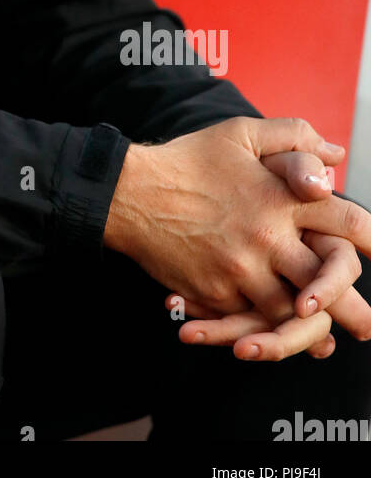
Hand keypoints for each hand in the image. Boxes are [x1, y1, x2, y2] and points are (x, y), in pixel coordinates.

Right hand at [104, 117, 370, 358]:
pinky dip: (262, 332)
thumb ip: (293, 137)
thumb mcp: (240, 133)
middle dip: (355, 310)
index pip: (347, 220)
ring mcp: (240, 269)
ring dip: (310, 331)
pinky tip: (272, 338)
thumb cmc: (188, 159)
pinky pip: (247, 321)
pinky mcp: (215, 292)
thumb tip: (336, 155)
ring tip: (326, 344)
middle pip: (328, 282)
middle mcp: (267, 236)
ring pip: (290, 314)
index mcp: (281, 197)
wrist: (131, 193)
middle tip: (368, 326)